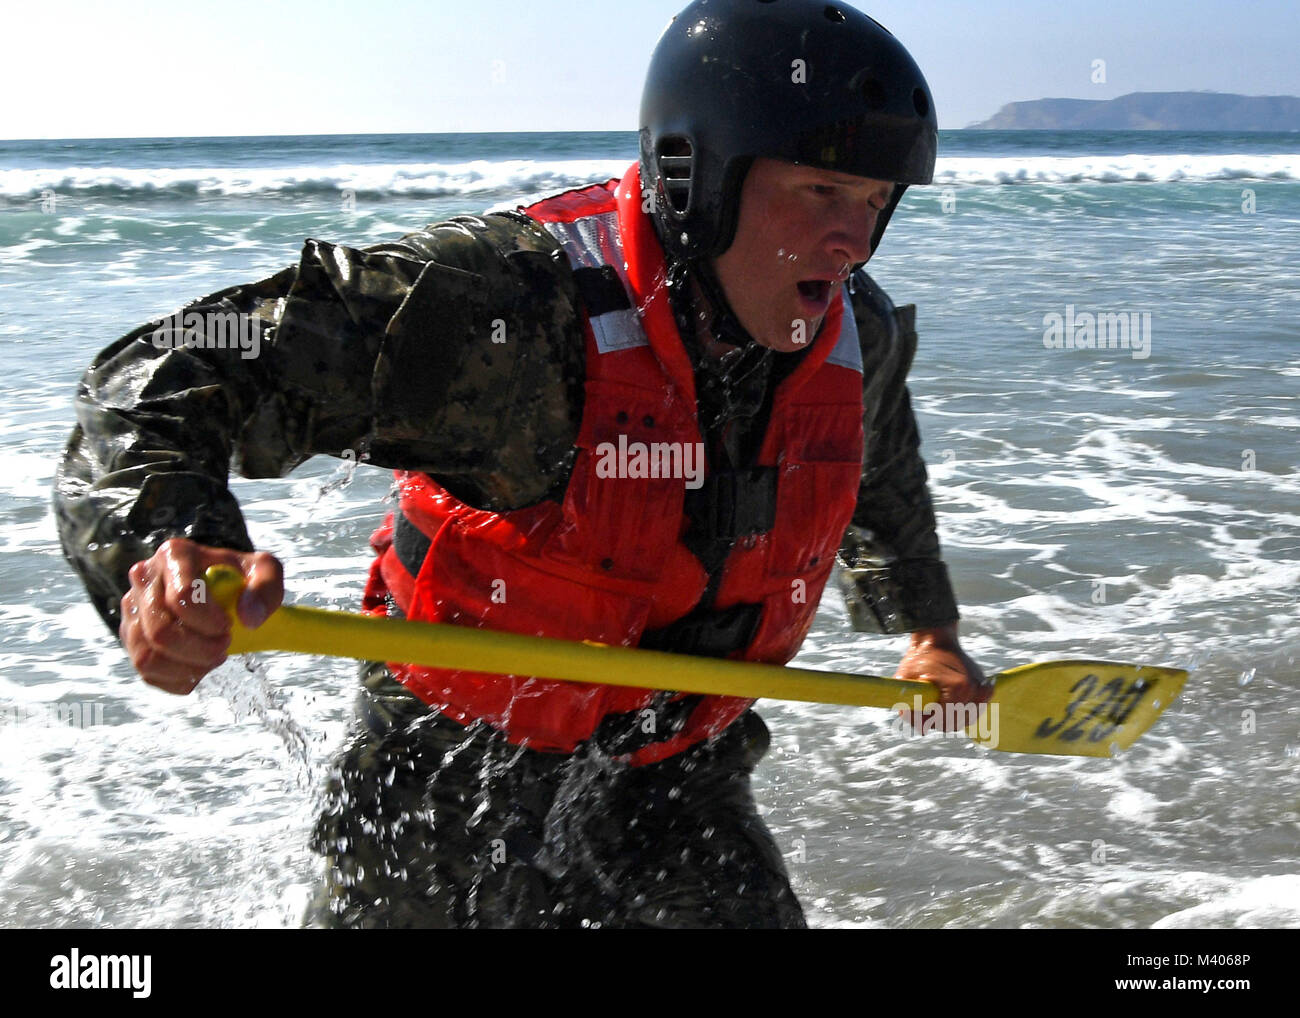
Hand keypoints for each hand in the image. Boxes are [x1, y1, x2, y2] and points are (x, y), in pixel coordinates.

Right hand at [119, 538, 282, 694]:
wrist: (216, 584)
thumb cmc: (238, 576)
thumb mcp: (264, 569)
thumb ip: (267, 587)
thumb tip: (249, 619)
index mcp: (174, 555)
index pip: (181, 597)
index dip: (208, 621)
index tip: (229, 626)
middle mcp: (144, 579)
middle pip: (160, 632)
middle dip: (199, 650)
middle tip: (225, 646)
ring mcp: (132, 610)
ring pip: (146, 657)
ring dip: (187, 668)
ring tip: (214, 659)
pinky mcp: (131, 636)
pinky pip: (146, 672)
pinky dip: (176, 680)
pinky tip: (199, 669)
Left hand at [894, 623, 990, 732]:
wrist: (935, 640)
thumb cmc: (918, 659)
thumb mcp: (905, 678)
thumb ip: (909, 705)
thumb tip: (922, 729)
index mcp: (957, 687)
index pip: (946, 721)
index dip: (930, 722)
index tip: (920, 716)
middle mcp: (973, 688)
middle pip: (957, 722)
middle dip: (940, 721)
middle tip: (926, 710)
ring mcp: (980, 686)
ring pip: (968, 717)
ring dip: (953, 716)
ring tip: (937, 705)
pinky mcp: (983, 684)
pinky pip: (976, 707)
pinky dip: (965, 709)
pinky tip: (951, 701)